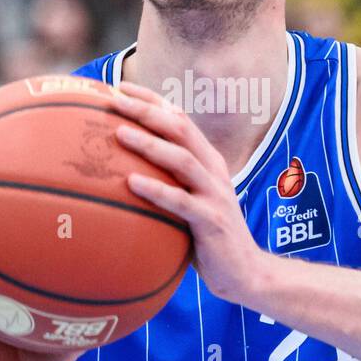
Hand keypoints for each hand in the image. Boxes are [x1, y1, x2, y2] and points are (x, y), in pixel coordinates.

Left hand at [109, 81, 267, 300]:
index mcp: (208, 161)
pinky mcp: (212, 221)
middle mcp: (214, 171)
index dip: (152, 99)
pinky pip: (181, 202)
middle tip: (115, 99)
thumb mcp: (189, 202)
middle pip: (180, 129)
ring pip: (182, 160)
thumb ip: (168, 182)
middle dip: (148, 111)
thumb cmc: (208, 238)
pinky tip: (131, 183)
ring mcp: (215, 195)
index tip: (120, 87)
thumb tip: (120, 173)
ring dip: (150, 145)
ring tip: (120, 133)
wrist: (245, 272)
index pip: (179, 119)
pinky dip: (156, 190)